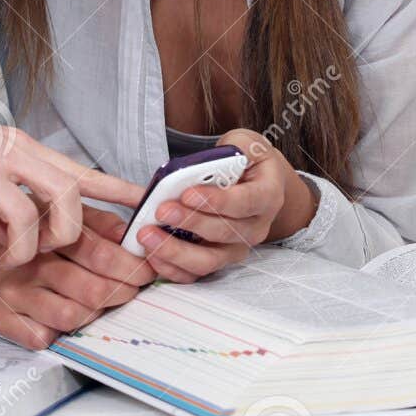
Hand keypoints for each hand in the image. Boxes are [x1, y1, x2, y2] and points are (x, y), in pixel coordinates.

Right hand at [0, 106, 142, 275]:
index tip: (145, 202)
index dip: (115, 188)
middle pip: (66, 192)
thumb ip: (22, 183)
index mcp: (22, 147)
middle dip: (68, 232)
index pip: (79, 168)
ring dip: (22, 250)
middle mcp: (8, 154)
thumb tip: (54, 217)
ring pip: (26, 216)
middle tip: (50, 249)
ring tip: (7, 258)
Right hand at [0, 205, 155, 348]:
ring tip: (100, 302)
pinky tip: (64, 316)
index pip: (99, 252)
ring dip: (95, 312)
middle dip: (122, 292)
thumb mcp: (60, 211)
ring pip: (72, 316)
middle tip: (131, 289)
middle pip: (92, 289)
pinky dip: (60, 333)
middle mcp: (25, 261)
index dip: (130, 265)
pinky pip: (41, 338)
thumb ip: (98, 221)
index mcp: (43, 229)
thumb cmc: (24, 226)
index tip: (147, 270)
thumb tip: (137, 233)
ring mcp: (10, 291)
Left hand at [135, 128, 315, 282]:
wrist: (254, 183)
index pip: (244, 202)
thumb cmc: (247, 162)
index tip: (187, 194)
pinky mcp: (218, 259)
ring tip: (148, 235)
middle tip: (161, 211)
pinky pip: (195, 272)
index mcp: (267, 196)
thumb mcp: (246, 143)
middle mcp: (255, 227)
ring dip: (175, 251)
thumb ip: (233, 147)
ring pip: (209, 260)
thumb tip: (210, 160)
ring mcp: (237, 248)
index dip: (216, 201)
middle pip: (224, 233)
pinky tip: (151, 253)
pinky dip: (171, 266)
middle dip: (190, 223)